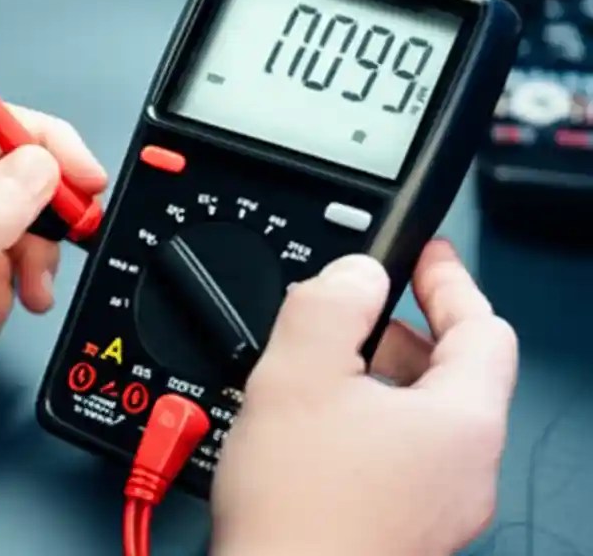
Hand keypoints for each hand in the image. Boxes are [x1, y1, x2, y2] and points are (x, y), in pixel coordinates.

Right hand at [210, 242, 518, 555]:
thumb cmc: (299, 512)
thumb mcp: (298, 373)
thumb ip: (331, 304)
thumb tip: (356, 276)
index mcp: (464, 422)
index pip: (483, 327)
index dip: (448, 279)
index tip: (423, 253)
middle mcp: (468, 470)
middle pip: (453, 376)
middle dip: (399, 335)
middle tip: (349, 317)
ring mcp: (441, 510)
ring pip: (420, 422)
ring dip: (375, 386)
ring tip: (314, 382)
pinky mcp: (408, 535)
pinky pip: (399, 463)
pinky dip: (363, 433)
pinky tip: (310, 440)